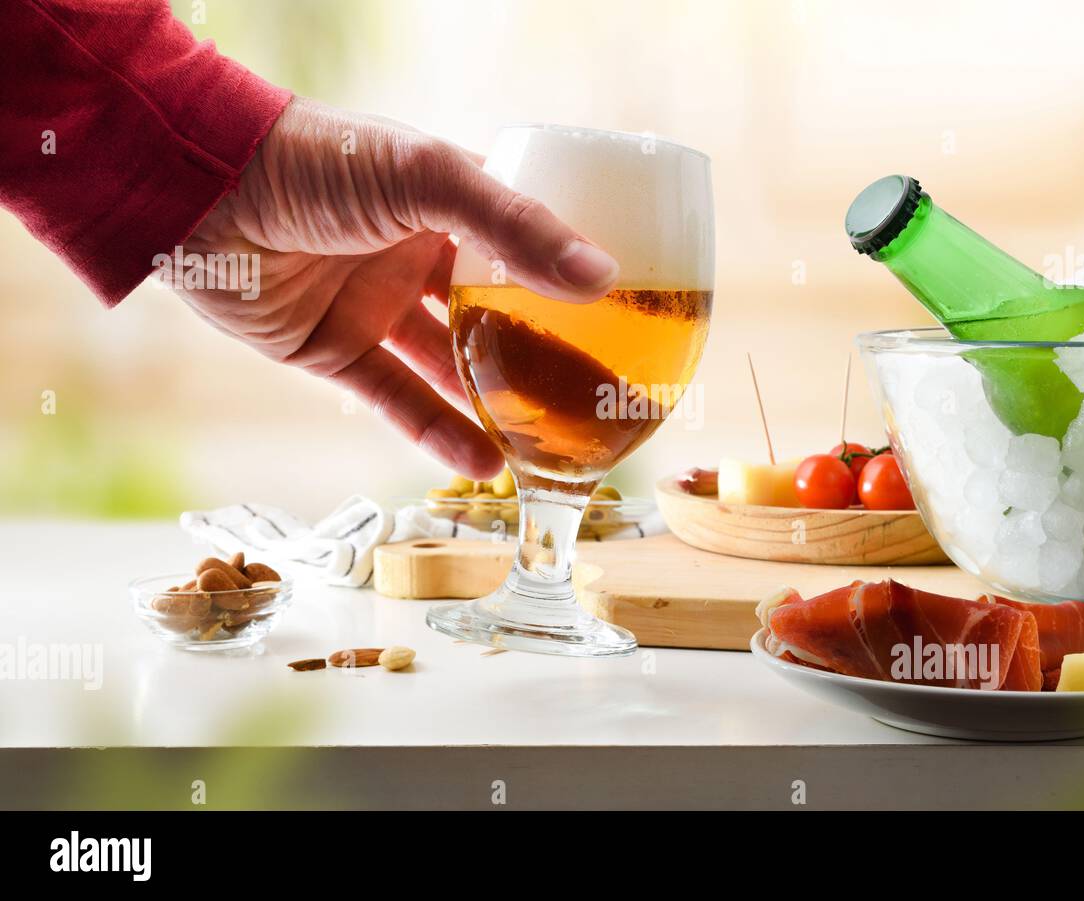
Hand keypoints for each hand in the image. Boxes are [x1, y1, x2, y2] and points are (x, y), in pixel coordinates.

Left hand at [175, 97, 619, 478]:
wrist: (200, 188)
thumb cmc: (319, 161)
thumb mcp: (428, 180)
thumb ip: (514, 228)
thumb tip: (603, 277)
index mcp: (450, 202)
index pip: (529, 245)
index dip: (574, 281)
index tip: (633, 320)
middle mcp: (418, 253)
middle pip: (500, 314)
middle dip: (549, 355)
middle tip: (604, 398)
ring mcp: (377, 304)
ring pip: (452, 365)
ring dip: (499, 403)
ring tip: (555, 447)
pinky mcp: (335, 350)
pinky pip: (396, 399)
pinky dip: (437, 433)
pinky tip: (485, 463)